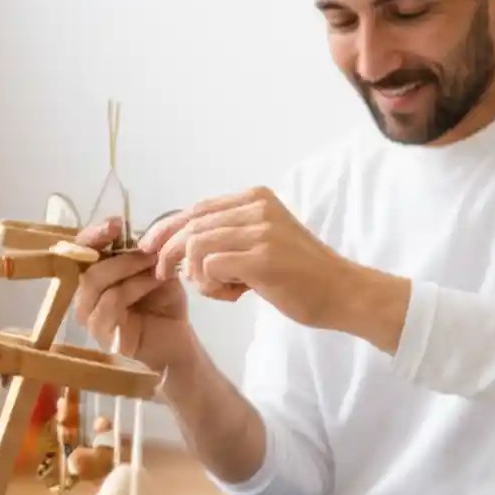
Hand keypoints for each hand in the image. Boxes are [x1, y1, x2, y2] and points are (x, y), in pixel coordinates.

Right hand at [72, 217, 194, 370]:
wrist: (179, 340)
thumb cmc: (164, 305)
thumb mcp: (155, 270)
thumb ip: (141, 251)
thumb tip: (135, 231)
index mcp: (94, 277)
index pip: (79, 251)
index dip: (93, 235)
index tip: (116, 223)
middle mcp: (85, 297)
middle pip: (85, 266)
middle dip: (119, 253)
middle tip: (149, 250)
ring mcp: (90, 317)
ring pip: (95, 282)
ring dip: (128, 268)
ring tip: (156, 266)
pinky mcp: (101, 334)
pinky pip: (110, 302)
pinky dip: (135, 286)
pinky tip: (155, 282)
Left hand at [137, 186, 355, 329]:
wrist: (343, 293)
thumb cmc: (303, 275)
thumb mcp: (265, 242)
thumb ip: (230, 236)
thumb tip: (183, 248)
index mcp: (257, 198)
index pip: (197, 208)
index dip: (167, 227)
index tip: (150, 247)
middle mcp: (257, 208)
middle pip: (191, 224)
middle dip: (168, 251)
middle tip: (162, 274)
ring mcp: (261, 231)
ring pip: (197, 246)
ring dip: (198, 275)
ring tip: (220, 290)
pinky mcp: (262, 258)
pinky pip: (209, 267)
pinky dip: (211, 286)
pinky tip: (233, 295)